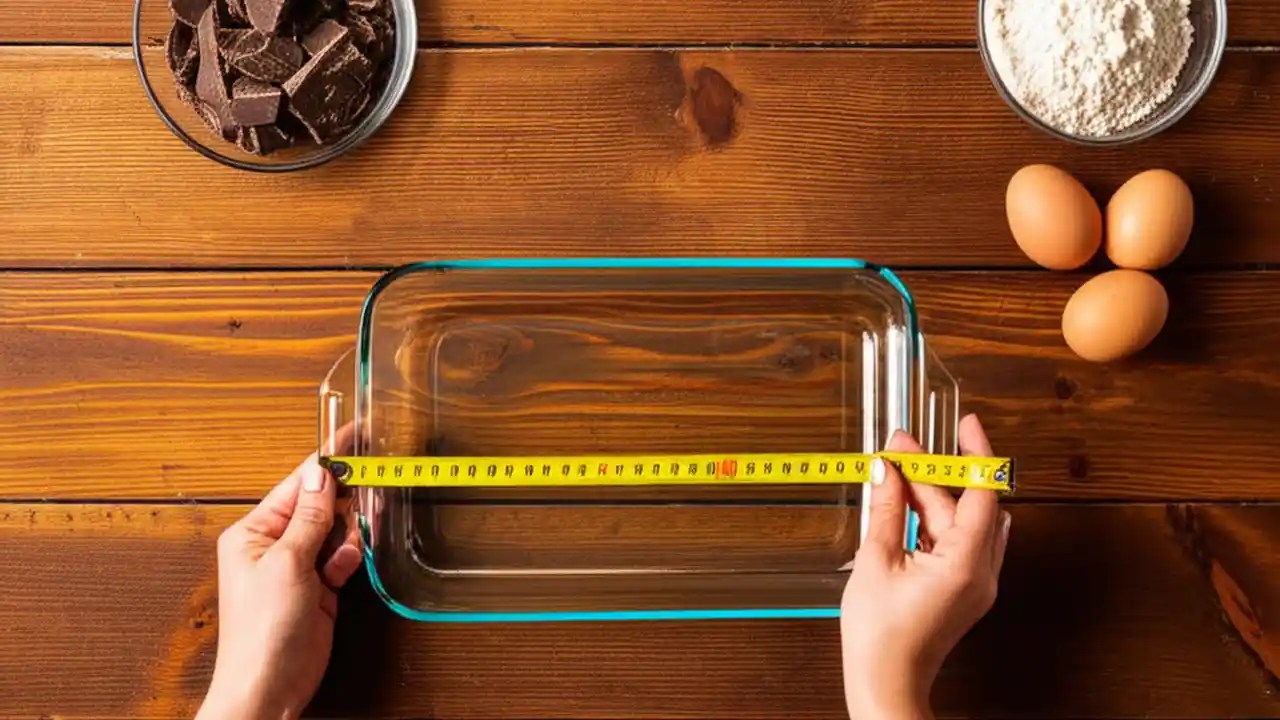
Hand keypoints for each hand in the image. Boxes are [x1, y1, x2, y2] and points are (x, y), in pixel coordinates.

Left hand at [197, 442, 362, 719]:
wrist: (269, 687)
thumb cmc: (263, 633)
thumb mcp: (287, 564)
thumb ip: (309, 517)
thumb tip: (321, 473)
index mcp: (254, 531)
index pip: (298, 482)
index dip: (328, 457)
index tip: (354, 433)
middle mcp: (274, 544)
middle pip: (321, 503)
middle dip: (344, 505)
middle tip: (366, 499)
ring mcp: (297, 566)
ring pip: (337, 529)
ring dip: (346, 539)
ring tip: (337, 564)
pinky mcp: (317, 587)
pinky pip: (342, 556)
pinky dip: (348, 560)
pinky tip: (341, 576)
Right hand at [840, 415, 1010, 719]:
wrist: (885, 683)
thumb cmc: (881, 637)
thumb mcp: (876, 560)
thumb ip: (887, 508)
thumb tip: (888, 469)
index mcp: (966, 564)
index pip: (983, 492)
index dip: (976, 453)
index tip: (967, 424)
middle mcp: (981, 573)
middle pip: (968, 506)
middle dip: (936, 474)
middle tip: (902, 448)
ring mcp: (976, 584)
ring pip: (964, 524)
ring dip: (936, 496)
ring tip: (901, 472)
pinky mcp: (964, 592)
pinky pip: (960, 543)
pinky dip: (936, 520)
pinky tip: (908, 507)